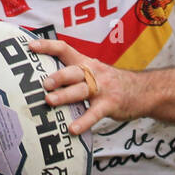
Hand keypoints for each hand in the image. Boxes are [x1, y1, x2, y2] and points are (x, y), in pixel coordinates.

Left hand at [29, 39, 144, 134]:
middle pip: (74, 71)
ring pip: (82, 91)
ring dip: (65, 96)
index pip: (65, 49)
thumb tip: (43, 79)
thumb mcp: (94, 72)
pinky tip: (73, 129)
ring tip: (50, 101)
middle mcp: (94, 73)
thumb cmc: (112, 84)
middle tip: (44, 83)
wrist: (144, 90)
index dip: (48, 46)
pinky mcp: (111, 104)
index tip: (30, 46)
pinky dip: (84, 122)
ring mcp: (103, 89)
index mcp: (86, 63)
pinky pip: (95, 113)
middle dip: (58, 77)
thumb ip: (73, 74)